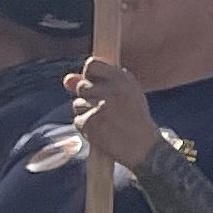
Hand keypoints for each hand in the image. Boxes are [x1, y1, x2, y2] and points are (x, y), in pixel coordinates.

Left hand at [65, 56, 158, 174]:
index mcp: (122, 80)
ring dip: (87, 114)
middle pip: (82, 87)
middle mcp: (111, 90)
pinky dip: (87, 128)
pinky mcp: (89, 122)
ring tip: (107, 123)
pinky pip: (78, 121)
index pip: (92, 65)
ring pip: (78, 104)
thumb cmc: (135, 120)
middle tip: (108, 111)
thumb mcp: (125, 95)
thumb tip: (66, 79)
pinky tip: (103, 133)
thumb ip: (96, 83)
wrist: (145, 148)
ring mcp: (99, 107)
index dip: (89, 74)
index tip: (94, 83)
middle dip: (89, 98)